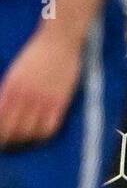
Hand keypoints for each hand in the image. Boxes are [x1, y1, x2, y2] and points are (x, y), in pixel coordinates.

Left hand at [0, 26, 82, 151]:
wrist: (59, 42)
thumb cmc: (36, 54)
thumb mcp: (16, 71)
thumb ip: (9, 90)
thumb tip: (5, 108)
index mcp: (10, 88)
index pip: (1, 118)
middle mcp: (25, 97)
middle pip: (13, 128)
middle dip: (7, 140)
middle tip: (6, 145)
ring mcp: (43, 101)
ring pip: (30, 131)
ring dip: (24, 140)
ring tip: (22, 143)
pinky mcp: (60, 103)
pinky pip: (50, 127)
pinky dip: (43, 136)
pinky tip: (40, 136)